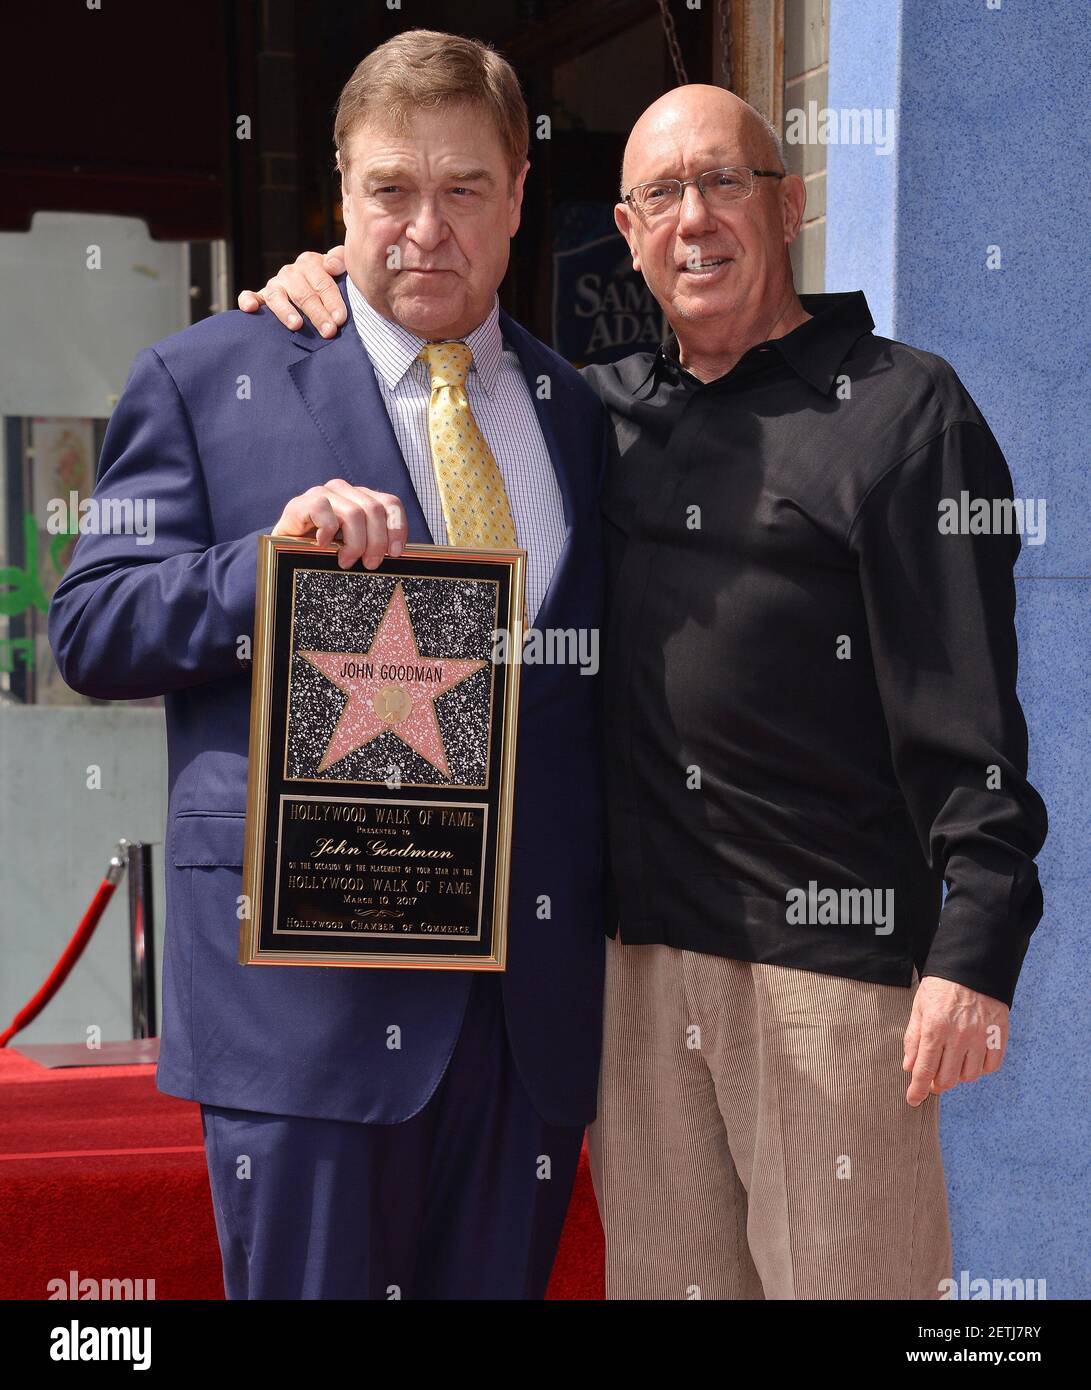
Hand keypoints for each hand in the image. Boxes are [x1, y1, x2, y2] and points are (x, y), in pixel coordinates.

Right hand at [238, 246, 347, 336]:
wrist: (313, 292)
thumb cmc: (330, 286)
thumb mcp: (340, 271)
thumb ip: (341, 260)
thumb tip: (331, 265)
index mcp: (310, 263)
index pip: (322, 282)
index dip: (333, 300)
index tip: (340, 318)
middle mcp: (291, 272)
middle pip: (303, 293)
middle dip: (317, 313)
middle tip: (328, 331)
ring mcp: (275, 285)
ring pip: (278, 297)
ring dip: (286, 311)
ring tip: (297, 326)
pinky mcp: (261, 297)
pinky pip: (250, 296)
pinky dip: (248, 300)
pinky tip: (251, 308)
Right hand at [272, 479, 406, 569]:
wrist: (282, 552)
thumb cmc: (323, 553)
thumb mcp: (354, 547)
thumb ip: (373, 544)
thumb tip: (396, 556)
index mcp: (362, 498)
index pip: (391, 503)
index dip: (397, 527)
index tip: (395, 553)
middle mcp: (344, 491)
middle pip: (374, 510)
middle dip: (376, 542)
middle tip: (370, 564)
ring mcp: (322, 494)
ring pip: (354, 513)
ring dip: (355, 542)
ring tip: (346, 561)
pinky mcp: (301, 503)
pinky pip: (322, 510)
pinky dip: (327, 530)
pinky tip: (324, 545)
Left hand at [902, 976, 1008, 1105]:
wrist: (973, 966)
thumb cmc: (942, 986)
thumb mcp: (919, 1007)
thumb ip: (913, 1038)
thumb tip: (909, 1066)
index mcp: (935, 1028)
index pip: (924, 1070)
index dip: (917, 1089)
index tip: (913, 1100)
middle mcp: (959, 1036)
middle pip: (947, 1078)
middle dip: (936, 1084)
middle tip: (932, 1079)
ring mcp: (981, 1037)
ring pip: (969, 1076)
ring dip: (957, 1076)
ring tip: (952, 1064)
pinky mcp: (998, 1036)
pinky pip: (990, 1066)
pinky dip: (980, 1069)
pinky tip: (971, 1059)